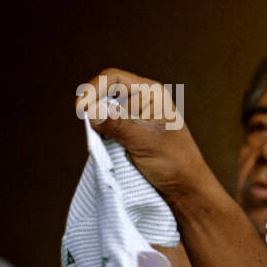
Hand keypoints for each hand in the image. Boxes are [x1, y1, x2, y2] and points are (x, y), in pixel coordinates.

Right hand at [75, 68, 214, 202]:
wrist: (185, 189)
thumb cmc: (174, 162)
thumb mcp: (144, 141)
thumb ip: (118, 124)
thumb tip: (91, 111)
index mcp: (152, 93)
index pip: (114, 78)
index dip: (93, 89)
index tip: (81, 108)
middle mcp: (143, 100)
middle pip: (106, 90)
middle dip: (92, 102)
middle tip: (83, 119)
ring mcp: (136, 116)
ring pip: (105, 108)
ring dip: (96, 117)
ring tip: (94, 132)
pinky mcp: (130, 132)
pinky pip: (108, 124)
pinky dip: (101, 129)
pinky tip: (100, 139)